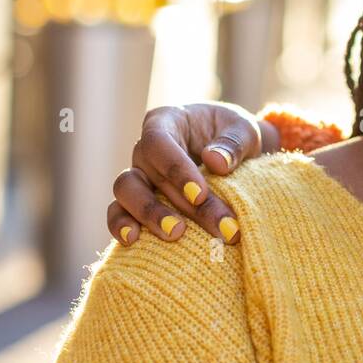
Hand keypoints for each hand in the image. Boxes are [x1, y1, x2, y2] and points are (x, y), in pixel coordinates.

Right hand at [107, 102, 280, 245]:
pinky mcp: (136, 201)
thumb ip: (234, 143)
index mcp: (167, 121)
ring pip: (126, 192)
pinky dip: (121, 226)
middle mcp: (146, 148)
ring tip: (175, 235)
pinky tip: (134, 242)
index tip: (200, 194)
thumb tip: (215, 162)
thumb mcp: (244, 131)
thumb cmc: (236, 136)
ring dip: (149, 215)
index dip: (175, 169)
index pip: (158, 142)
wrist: (236, 155)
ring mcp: (139, 175)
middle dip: (182, 204)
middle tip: (215, 226)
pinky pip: (117, 212)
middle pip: (150, 173)